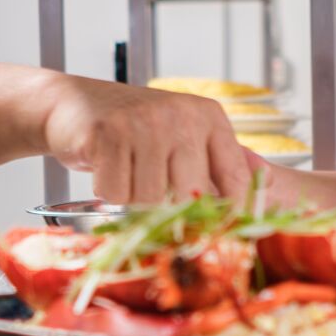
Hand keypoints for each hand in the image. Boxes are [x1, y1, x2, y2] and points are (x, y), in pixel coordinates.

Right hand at [42, 76, 252, 202]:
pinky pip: (115, 192)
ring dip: (131, 198)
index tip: (215, 232)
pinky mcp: (109, 133)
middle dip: (167, 207)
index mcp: (208, 117)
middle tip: (150, 195)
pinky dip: (107, 190)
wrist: (71, 103)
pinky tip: (105, 166)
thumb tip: (264, 186)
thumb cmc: (131, 129)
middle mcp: (181, 115)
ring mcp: (144, 122)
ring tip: (125, 172)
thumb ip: (220, 162)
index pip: (235, 178)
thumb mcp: (181, 137)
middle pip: (189, 196)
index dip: (227, 213)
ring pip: (148, 199)